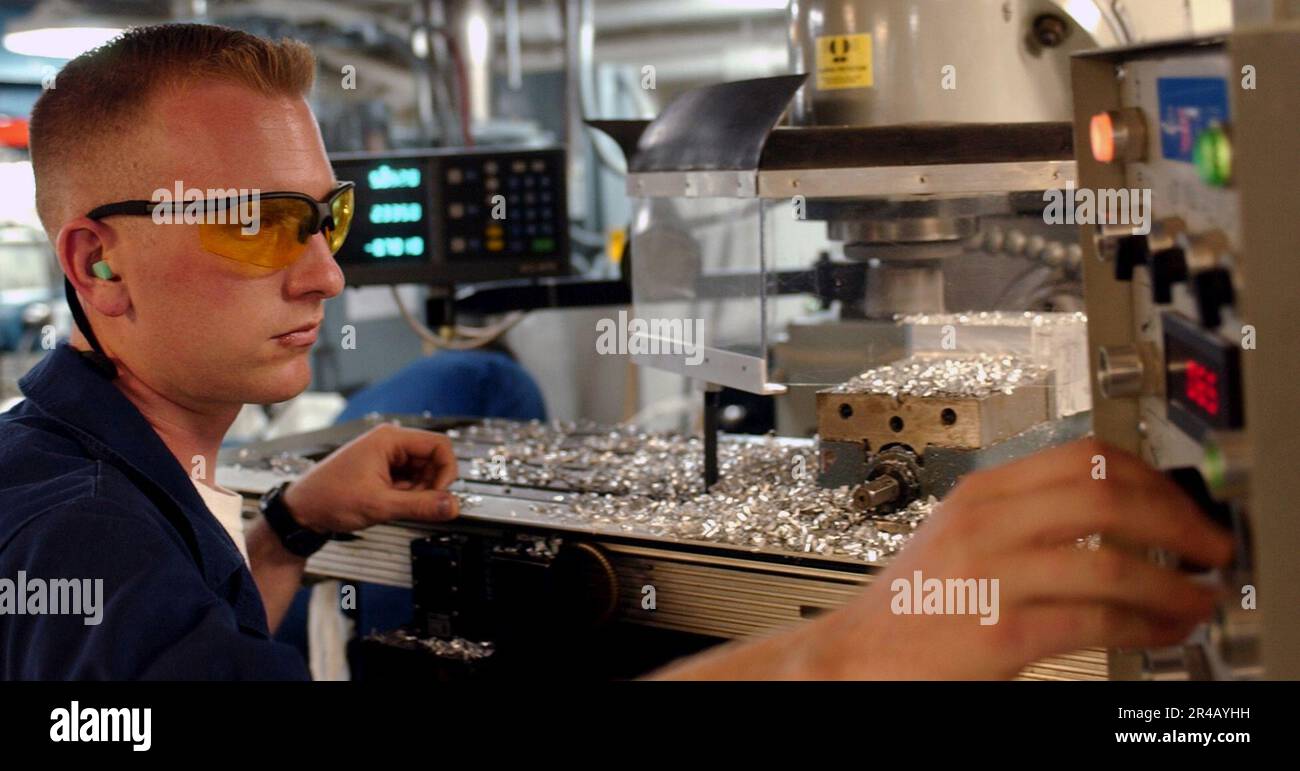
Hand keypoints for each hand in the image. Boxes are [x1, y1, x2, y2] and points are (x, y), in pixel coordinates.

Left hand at [281, 423, 459, 533]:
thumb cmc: (329, 498)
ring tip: (397, 504)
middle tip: (416, 504)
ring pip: (424, 471)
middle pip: (433, 459)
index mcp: (390, 439)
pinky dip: (409, 494)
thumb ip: (420, 506)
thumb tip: (451, 505)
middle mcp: (390, 443)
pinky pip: (411, 480)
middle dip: (431, 485)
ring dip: (420, 491)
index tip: (440, 495)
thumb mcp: (380, 505)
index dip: (446, 472)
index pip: (439, 446)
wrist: (302, 511)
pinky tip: (391, 503)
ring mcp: (387, 456)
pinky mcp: (384, 470)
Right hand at [800, 438, 1234, 679]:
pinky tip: (1160, 632)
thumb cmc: (911, 603)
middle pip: (1106, 496)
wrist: (857, 655)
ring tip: (1198, 598)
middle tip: (1208, 545)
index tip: (1179, 501)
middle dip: (1177, 521)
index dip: (1149, 476)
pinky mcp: (999, 634)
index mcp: (979, 493)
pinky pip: (1094, 623)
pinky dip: (1145, 628)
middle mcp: (985, 524)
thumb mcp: (960, 535)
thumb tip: (1112, 512)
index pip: (1081, 456)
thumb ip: (1023, 515)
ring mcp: (991, 578)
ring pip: (1111, 564)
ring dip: (1173, 585)